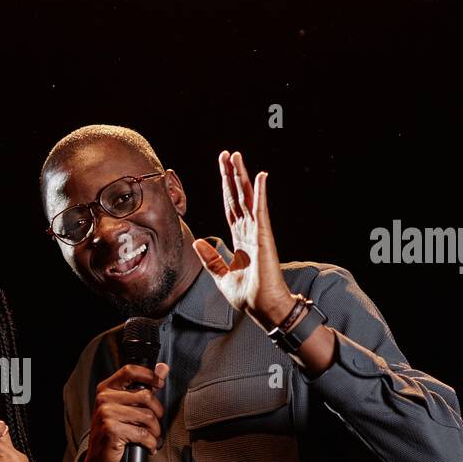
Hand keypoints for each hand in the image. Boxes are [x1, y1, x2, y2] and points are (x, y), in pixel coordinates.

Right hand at [79, 362, 168, 461]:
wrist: (98, 459)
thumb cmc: (113, 431)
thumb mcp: (125, 406)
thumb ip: (143, 385)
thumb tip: (162, 368)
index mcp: (106, 389)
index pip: (130, 371)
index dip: (149, 375)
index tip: (159, 383)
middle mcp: (104, 399)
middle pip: (146, 396)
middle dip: (157, 412)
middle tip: (154, 423)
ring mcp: (106, 414)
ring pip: (147, 417)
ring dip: (155, 431)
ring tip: (151, 436)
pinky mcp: (112, 430)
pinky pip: (143, 434)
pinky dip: (150, 443)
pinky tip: (147, 446)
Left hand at [193, 151, 293, 327]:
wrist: (263, 308)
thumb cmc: (248, 295)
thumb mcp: (221, 275)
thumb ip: (210, 258)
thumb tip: (198, 241)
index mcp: (240, 239)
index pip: (230, 206)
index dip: (226, 188)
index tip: (222, 169)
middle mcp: (249, 231)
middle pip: (238, 197)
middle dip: (231, 175)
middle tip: (227, 154)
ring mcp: (258, 232)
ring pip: (248, 198)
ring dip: (242, 176)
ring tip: (237, 157)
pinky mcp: (264, 237)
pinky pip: (261, 210)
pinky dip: (260, 193)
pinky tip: (260, 176)